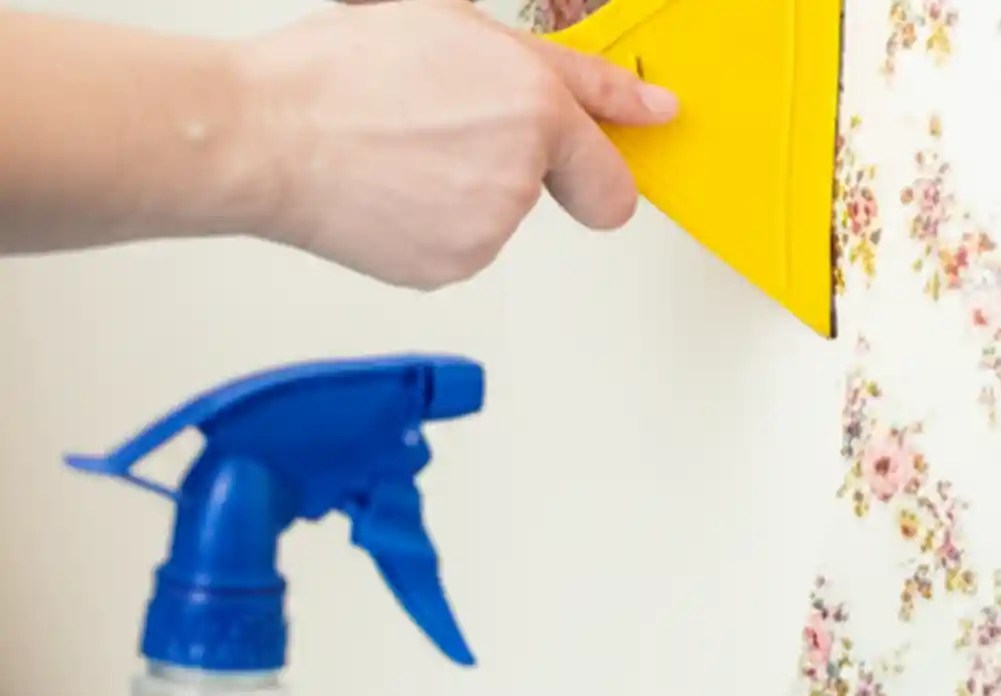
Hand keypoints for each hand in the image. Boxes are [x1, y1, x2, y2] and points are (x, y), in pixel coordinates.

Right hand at [234, 0, 676, 289]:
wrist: (266, 134)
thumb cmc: (344, 74)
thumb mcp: (461, 29)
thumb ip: (566, 71)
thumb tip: (641, 104)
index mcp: (535, 109)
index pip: (610, 168)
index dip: (611, 164)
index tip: (630, 156)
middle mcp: (521, 177)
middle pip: (546, 188)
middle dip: (516, 163)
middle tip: (448, 131)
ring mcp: (485, 232)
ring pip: (498, 215)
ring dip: (466, 190)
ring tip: (401, 152)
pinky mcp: (448, 267)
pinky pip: (461, 246)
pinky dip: (433, 225)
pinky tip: (390, 189)